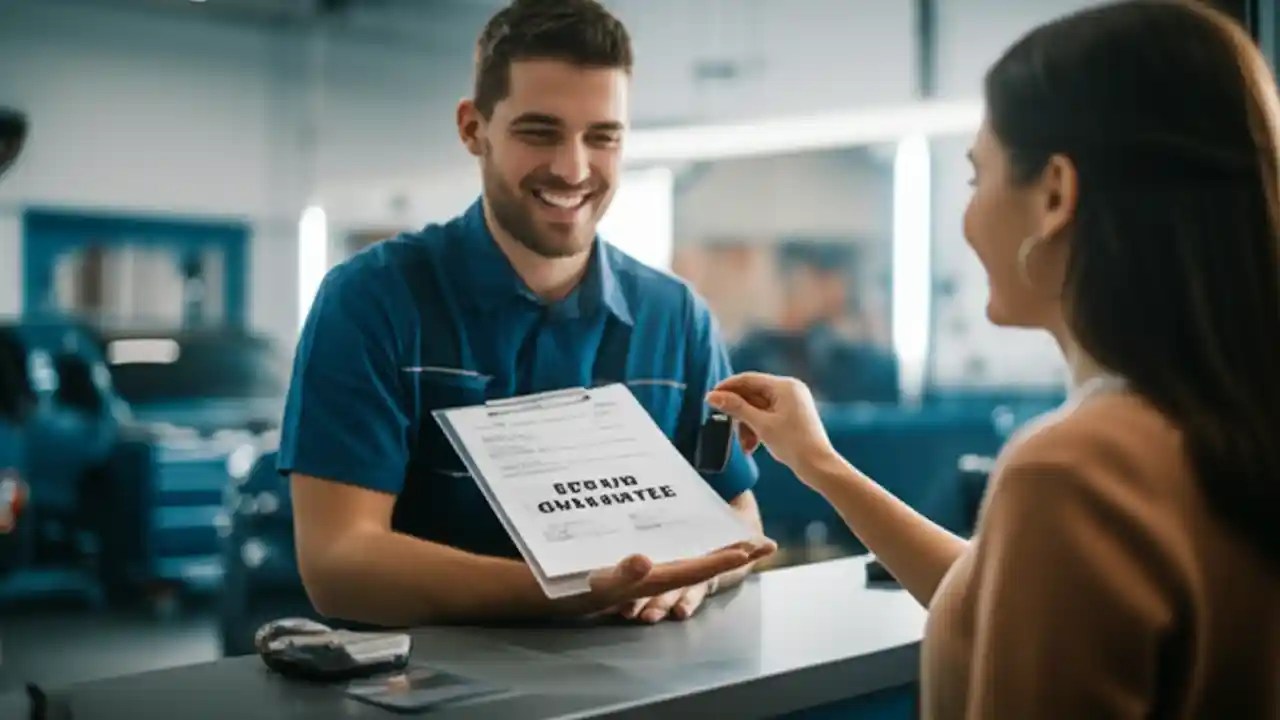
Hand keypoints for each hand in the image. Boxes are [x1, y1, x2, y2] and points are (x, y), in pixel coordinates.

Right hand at [573, 540, 773, 617]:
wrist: (552, 589)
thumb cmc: (576, 585)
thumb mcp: (598, 580)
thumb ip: (622, 574)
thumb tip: (644, 561)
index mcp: (656, 578)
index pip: (699, 567)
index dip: (726, 557)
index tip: (754, 548)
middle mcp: (658, 576)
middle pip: (703, 563)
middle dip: (732, 552)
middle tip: (764, 544)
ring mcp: (649, 572)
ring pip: (690, 559)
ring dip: (714, 548)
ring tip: (739, 538)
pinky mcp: (637, 566)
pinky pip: (670, 554)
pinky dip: (687, 544)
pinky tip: (692, 534)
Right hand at [706, 372, 835, 476]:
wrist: (818, 466)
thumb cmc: (793, 444)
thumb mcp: (760, 425)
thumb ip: (736, 408)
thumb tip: (712, 396)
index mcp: (785, 386)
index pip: (748, 379)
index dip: (727, 388)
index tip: (710, 398)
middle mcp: (790, 390)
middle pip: (753, 394)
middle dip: (738, 413)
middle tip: (721, 423)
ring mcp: (792, 403)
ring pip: (758, 408)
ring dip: (746, 424)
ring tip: (743, 445)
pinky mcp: (791, 416)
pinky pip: (767, 416)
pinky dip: (756, 428)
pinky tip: (752, 446)